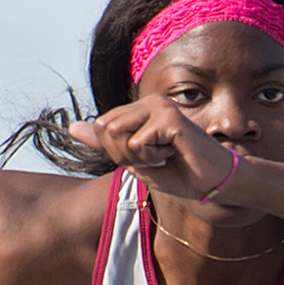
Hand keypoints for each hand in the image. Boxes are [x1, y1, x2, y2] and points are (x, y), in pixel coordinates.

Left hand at [67, 96, 240, 203]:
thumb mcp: (134, 160)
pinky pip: (138, 143)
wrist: (212, 182)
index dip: (118, 153)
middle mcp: (148, 102)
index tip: (146, 157)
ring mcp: (159, 106)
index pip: (101, 129)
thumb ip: (105, 143)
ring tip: (164, 155)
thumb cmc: (177, 172)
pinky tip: (174, 154)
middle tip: (155, 158)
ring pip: (118, 134)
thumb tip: (72, 128)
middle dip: (126, 154)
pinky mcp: (169, 117)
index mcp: (138, 110)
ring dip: (139, 156)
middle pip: (106, 130)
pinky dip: (153, 158)